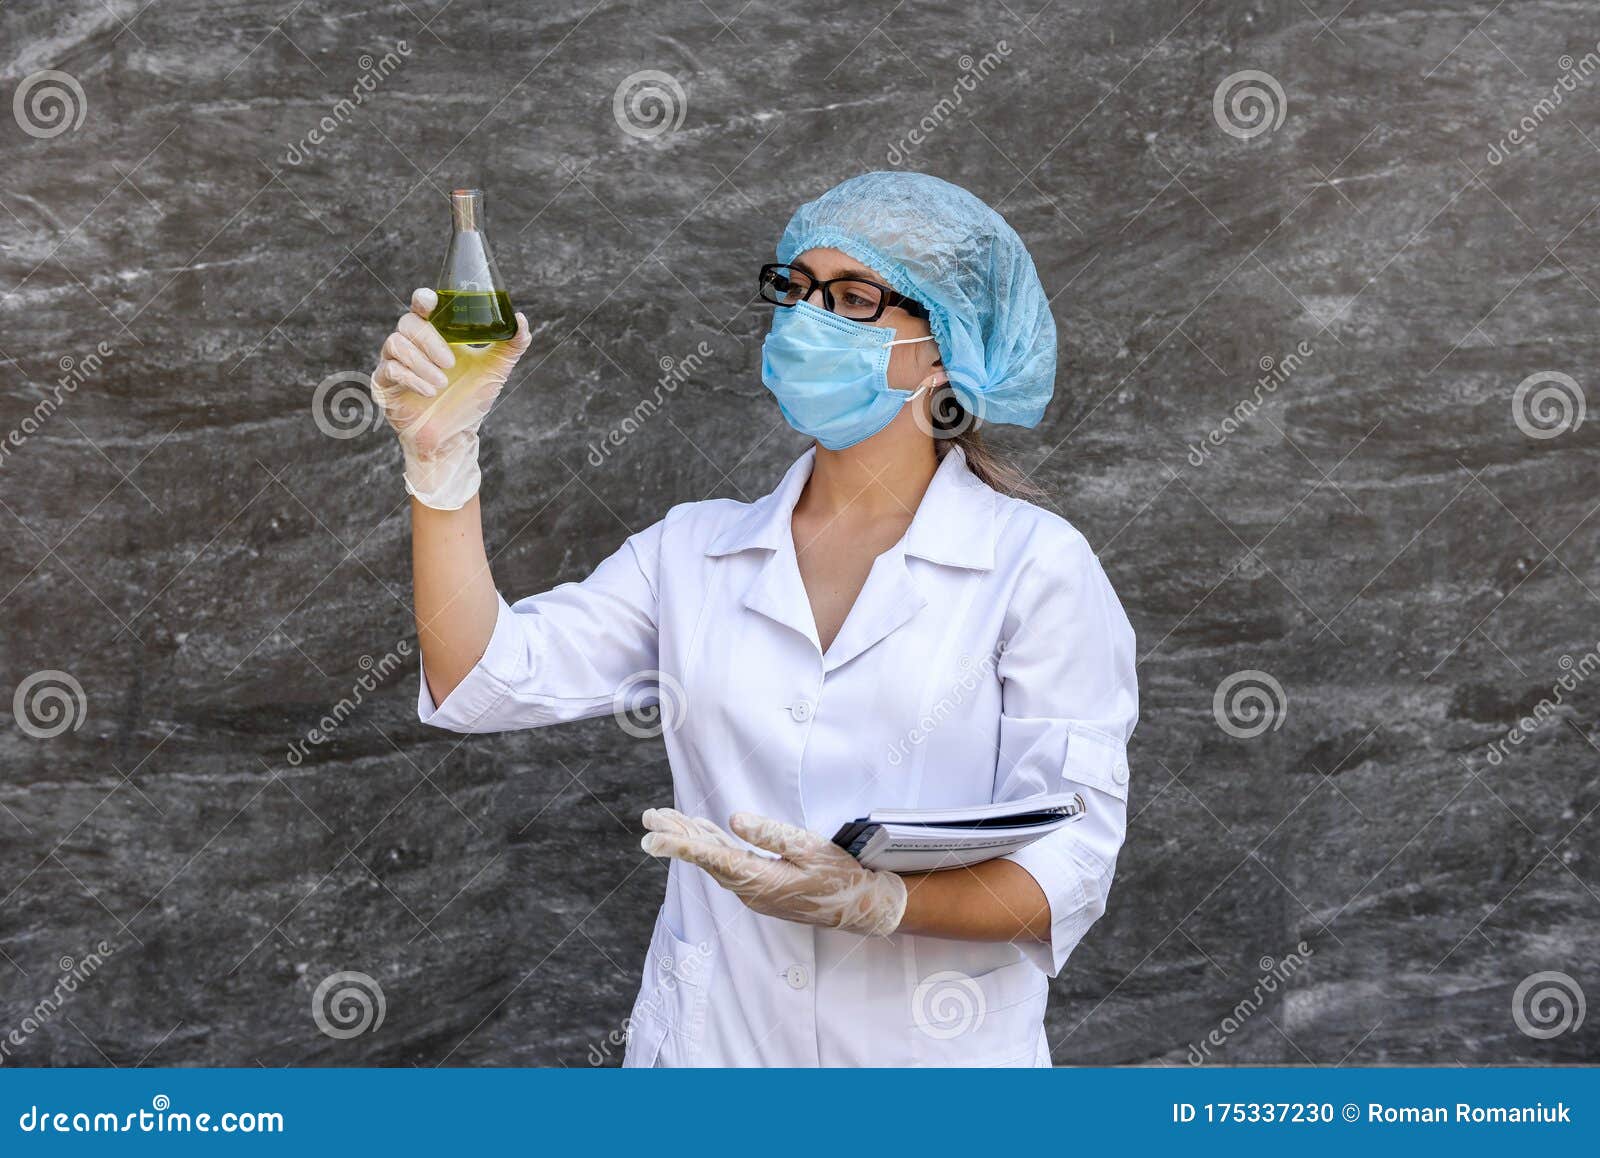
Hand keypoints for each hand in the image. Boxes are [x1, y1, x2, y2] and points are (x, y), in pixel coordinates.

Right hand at [369, 287, 531, 509]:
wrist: (455, 438)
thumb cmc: (471, 400)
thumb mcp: (496, 369)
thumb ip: (512, 344)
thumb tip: (522, 319)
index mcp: (437, 334)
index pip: (423, 306)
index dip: (423, 299)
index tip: (430, 302)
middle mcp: (414, 345)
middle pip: (408, 323)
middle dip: (429, 340)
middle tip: (450, 362)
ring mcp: (396, 362)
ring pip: (395, 343)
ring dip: (421, 363)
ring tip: (441, 384)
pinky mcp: (385, 384)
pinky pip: (389, 369)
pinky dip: (411, 378)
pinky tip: (429, 391)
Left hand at [640, 808, 906, 936]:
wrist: (860, 908)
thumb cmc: (840, 876)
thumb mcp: (809, 848)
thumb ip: (771, 834)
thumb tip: (734, 819)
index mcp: (761, 880)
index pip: (713, 857)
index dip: (681, 845)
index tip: (653, 837)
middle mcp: (751, 890)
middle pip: (707, 858)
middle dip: (676, 838)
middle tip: (648, 818)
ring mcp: (755, 892)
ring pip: (715, 862)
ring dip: (691, 841)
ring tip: (664, 822)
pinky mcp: (763, 888)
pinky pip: (729, 866)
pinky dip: (711, 848)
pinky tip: (700, 835)